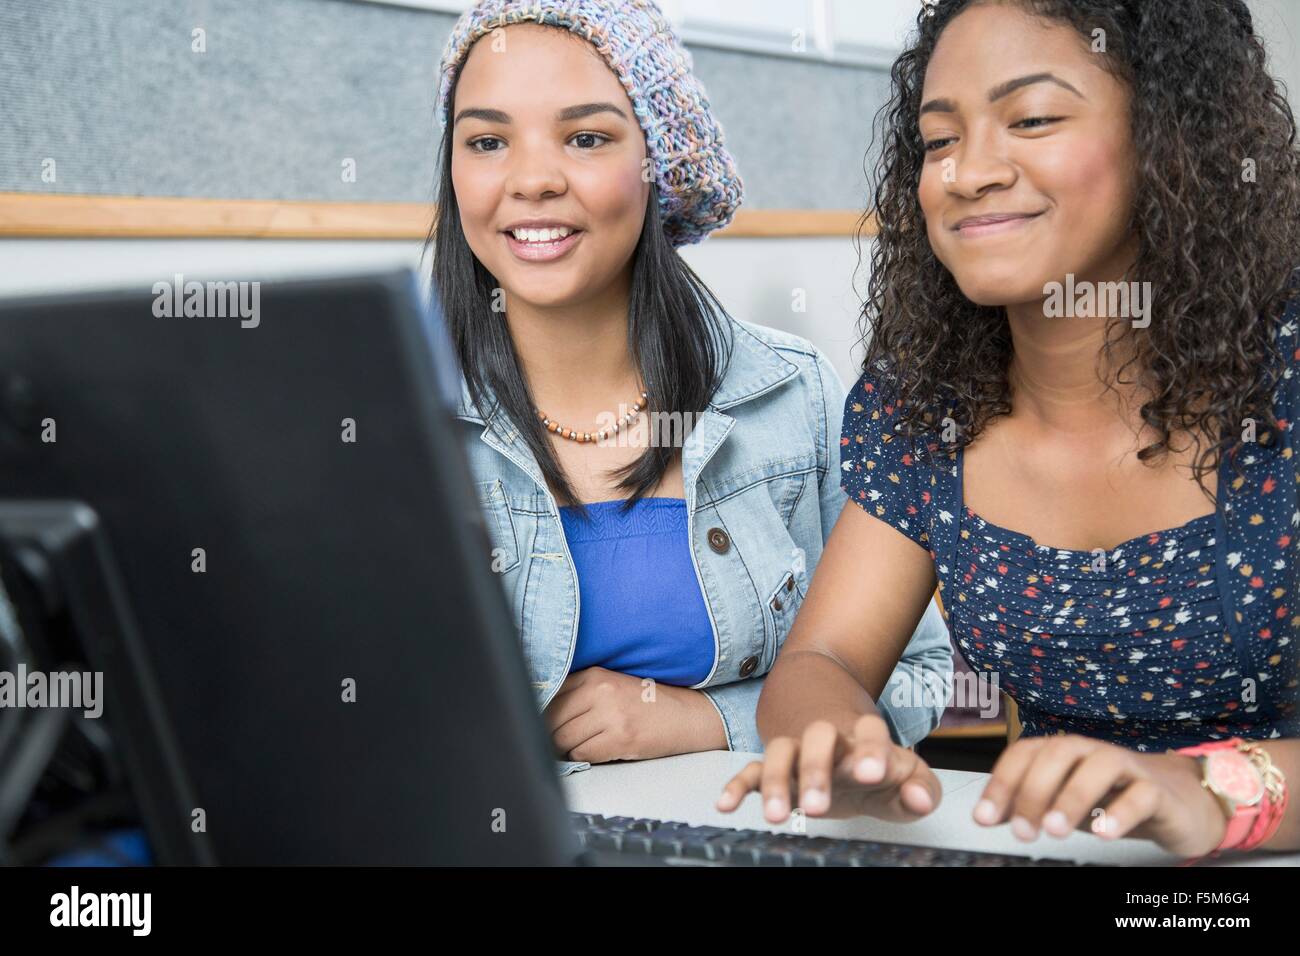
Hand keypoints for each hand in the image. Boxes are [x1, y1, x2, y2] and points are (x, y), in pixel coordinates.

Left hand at [542, 666, 726, 763]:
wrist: (686, 716)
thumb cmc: (648, 703)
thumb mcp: (612, 684)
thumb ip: (580, 692)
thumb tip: (542, 711)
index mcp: (595, 675)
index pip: (550, 695)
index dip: (543, 713)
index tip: (545, 722)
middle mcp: (600, 692)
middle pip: (552, 719)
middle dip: (552, 734)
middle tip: (561, 739)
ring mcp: (611, 716)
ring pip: (564, 739)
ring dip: (567, 748)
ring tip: (583, 744)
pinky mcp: (620, 739)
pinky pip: (582, 754)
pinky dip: (584, 756)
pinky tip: (597, 750)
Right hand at [715, 713, 941, 822]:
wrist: (836, 725)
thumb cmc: (874, 761)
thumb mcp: (907, 773)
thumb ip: (921, 788)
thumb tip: (921, 801)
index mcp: (865, 736)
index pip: (870, 732)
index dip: (872, 749)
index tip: (873, 772)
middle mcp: (829, 738)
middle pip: (819, 738)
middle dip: (817, 770)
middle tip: (820, 809)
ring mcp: (797, 749)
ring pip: (781, 752)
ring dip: (778, 782)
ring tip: (778, 818)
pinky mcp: (773, 767)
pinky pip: (750, 770)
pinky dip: (737, 785)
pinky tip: (726, 805)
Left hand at [973, 734, 1227, 856]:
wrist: (1179, 802)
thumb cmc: (1114, 798)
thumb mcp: (1064, 802)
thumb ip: (1028, 805)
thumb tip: (987, 815)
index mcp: (1065, 751)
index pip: (1025, 753)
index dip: (1002, 782)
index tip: (985, 817)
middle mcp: (1093, 751)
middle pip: (1059, 752)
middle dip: (1034, 790)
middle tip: (1022, 830)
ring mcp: (1128, 767)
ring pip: (1100, 765)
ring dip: (1073, 796)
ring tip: (1055, 830)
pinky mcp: (1159, 790)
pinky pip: (1142, 793)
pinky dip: (1121, 812)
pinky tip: (1104, 834)